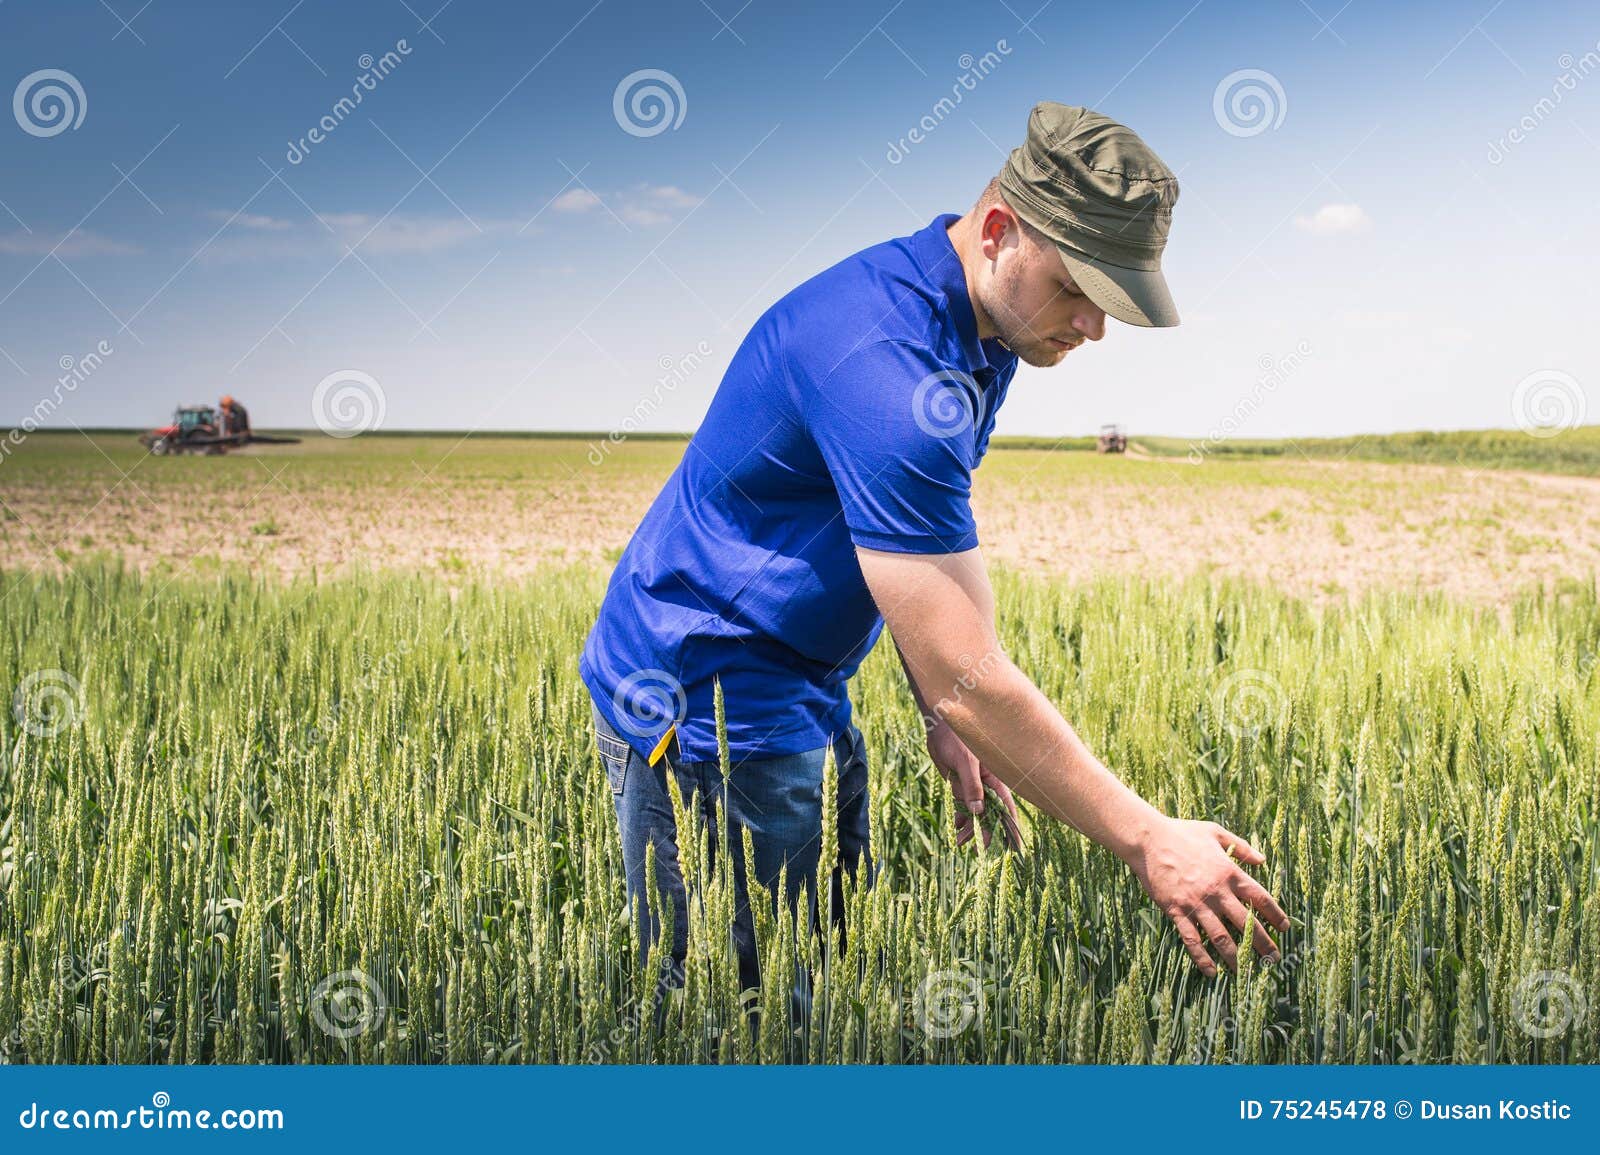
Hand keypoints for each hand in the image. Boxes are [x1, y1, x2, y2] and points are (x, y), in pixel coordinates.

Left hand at [925, 717, 1021, 849]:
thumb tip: (978, 812)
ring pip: (975, 813)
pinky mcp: (959, 784)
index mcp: (995, 779)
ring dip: (969, 828)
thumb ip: (972, 786)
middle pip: (990, 815)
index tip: (1013, 847)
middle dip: (986, 833)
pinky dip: (960, 817)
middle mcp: (986, 785)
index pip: (1006, 809)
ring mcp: (973, 785)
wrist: (940, 726)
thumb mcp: (966, 762)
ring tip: (960, 843)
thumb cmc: (957, 738)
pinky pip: (962, 805)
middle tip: (978, 851)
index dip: (1010, 828)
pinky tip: (955, 829)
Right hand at [1126, 816, 1289, 976]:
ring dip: (1236, 956)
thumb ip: (1241, 846)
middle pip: (1246, 923)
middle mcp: (1217, 891)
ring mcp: (1196, 903)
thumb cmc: (1181, 832)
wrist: (1149, 839)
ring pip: (1221, 937)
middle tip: (1274, 958)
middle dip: (1263, 943)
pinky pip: (1192, 940)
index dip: (1276, 915)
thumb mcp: (1215, 832)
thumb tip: (1263, 860)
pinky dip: (1202, 958)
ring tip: (1246, 971)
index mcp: (1229, 872)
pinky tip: (1211, 972)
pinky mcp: (1177, 911)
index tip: (1284, 928)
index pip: (1260, 898)